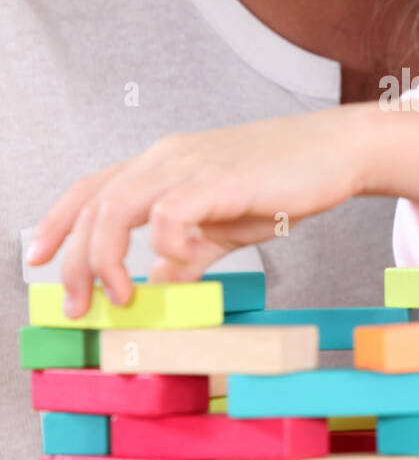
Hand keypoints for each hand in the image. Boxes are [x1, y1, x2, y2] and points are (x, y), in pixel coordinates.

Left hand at [25, 106, 377, 316]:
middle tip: (79, 307)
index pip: (91, 188)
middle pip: (94, 205)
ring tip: (123, 296)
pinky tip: (181, 263)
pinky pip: (169, 213)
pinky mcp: (220, 180)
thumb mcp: (224, 226)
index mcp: (162, 164)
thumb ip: (189, 254)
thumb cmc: (284, 183)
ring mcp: (191, 165)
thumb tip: (160, 287)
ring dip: (107, 259)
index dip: (58, 224)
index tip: (39, 261)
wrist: (337, 152)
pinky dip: (163, 245)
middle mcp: (166, 158)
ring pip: (117, 207)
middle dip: (75, 261)